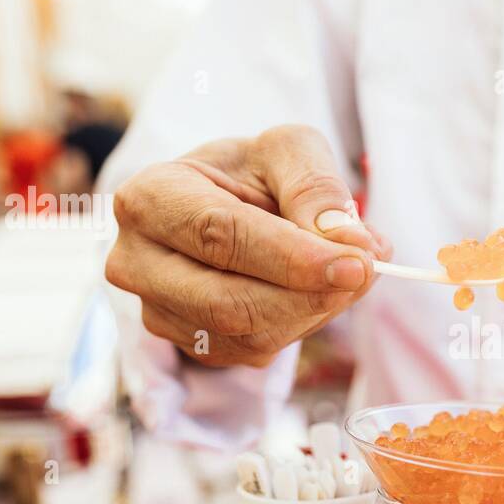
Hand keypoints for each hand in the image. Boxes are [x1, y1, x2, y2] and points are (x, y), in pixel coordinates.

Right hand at [106, 126, 390, 367]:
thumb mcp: (287, 151)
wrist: (227, 205)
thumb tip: (349, 241)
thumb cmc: (252, 173)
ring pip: (247, 334)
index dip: (293, 257)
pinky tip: (316, 292)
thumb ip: (315, 186)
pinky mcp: (189, 344)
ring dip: (313, 310)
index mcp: (150, 198)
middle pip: (228, 301)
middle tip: (366, 272)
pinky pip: (254, 351)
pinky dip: (301, 325)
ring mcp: (158, 310)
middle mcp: (137, 261)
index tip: (357, 263)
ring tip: (346, 273)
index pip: (220, 236)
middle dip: (309, 295)